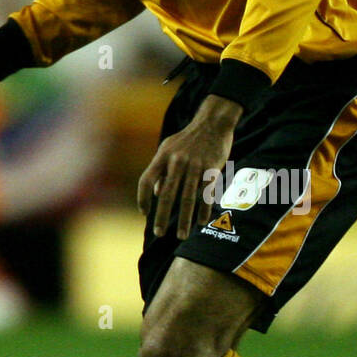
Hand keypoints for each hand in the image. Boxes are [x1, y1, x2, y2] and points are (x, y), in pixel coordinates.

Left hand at [137, 95, 241, 239]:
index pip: (146, 180)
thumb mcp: (169, 148)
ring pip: (187, 197)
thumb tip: (155, 194)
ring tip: (181, 235)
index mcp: (162, 156)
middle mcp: (176, 161)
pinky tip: (201, 222)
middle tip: (159, 233)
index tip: (144, 214)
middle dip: (161, 216)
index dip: (142, 198)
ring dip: (183, 219)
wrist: (213, 122)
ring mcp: (194, 165)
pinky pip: (206, 193)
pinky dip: (203, 209)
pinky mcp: (211, 168)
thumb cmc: (189, 138)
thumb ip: (160, 170)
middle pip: (166, 193)